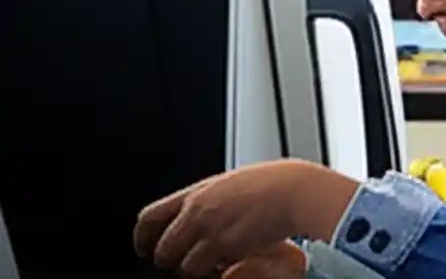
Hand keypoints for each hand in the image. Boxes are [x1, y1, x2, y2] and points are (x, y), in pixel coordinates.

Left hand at [134, 159, 349, 277]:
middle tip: (185, 263)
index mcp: (197, 192)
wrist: (296, 191)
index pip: (150, 217)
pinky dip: (215, 273)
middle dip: (171, 262)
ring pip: (183, 266)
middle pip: (163, 249)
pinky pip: (208, 271)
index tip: (144, 248)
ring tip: (214, 264)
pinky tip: (231, 263)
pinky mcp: (226, 247)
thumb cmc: (275, 184)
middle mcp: (198, 211)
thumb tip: (202, 212)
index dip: (142, 238)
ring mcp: (210, 230)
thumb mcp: (233, 184)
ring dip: (196, 270)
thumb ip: (212, 199)